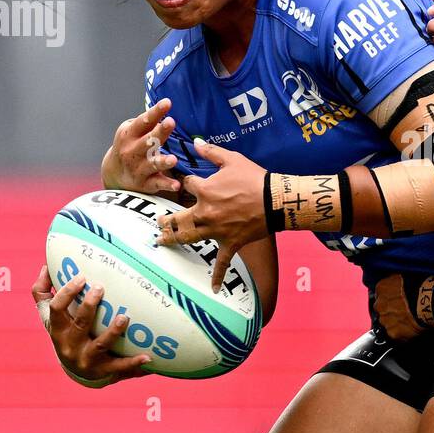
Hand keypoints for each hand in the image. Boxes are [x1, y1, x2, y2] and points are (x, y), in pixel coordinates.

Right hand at [31, 265, 150, 386]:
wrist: (76, 370)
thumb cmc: (66, 332)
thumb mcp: (50, 316)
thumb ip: (43, 292)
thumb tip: (45, 266)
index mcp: (57, 329)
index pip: (56, 309)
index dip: (67, 293)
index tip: (82, 277)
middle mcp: (70, 344)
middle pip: (80, 324)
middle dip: (89, 306)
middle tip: (101, 287)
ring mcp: (87, 358)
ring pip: (101, 345)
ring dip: (113, 332)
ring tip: (124, 317)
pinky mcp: (103, 370)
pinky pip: (120, 366)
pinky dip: (134, 362)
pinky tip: (148, 356)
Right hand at [101, 97, 182, 194]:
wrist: (114, 173)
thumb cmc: (130, 144)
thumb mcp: (132, 131)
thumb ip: (147, 121)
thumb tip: (165, 104)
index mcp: (129, 134)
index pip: (143, 121)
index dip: (155, 112)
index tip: (167, 102)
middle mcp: (132, 151)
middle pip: (148, 140)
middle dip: (159, 132)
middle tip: (170, 122)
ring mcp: (138, 168)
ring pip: (152, 164)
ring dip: (163, 161)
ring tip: (173, 160)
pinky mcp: (145, 184)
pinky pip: (158, 184)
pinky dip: (167, 185)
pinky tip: (177, 185)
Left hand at [155, 139, 267, 290]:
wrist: (276, 200)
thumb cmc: (254, 178)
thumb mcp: (232, 160)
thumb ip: (212, 153)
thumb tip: (196, 143)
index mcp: (205, 191)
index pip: (186, 186)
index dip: (186, 183)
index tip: (187, 183)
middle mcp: (205, 213)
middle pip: (177, 217)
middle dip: (165, 219)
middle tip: (157, 221)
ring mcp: (216, 231)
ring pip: (189, 237)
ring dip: (173, 240)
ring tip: (161, 241)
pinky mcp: (230, 243)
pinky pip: (223, 262)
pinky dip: (218, 276)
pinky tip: (213, 288)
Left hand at [371, 274, 422, 340]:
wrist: (431, 301)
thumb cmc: (422, 286)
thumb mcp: (405, 275)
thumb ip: (395, 281)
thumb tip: (395, 283)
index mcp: (381, 288)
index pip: (381, 295)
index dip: (390, 298)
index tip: (398, 300)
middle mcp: (379, 305)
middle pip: (381, 309)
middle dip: (390, 310)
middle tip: (404, 311)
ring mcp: (385, 320)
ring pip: (387, 323)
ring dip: (395, 322)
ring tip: (409, 320)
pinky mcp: (393, 333)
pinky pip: (395, 334)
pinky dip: (402, 333)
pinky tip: (412, 327)